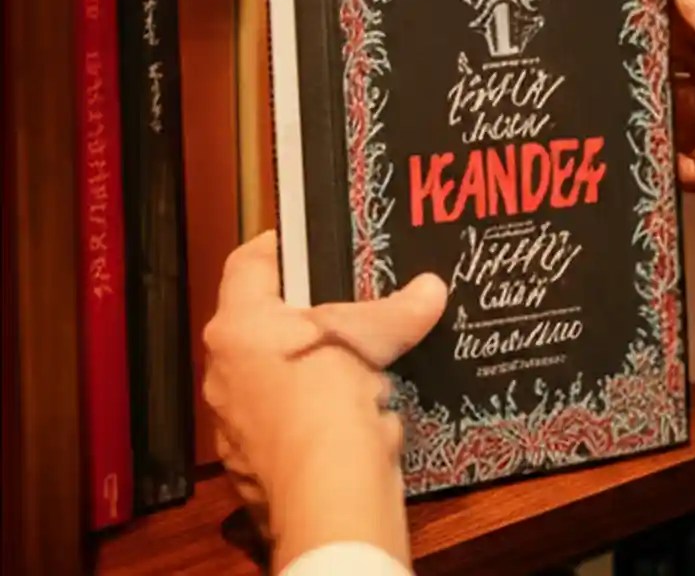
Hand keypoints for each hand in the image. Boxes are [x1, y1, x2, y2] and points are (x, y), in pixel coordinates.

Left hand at [203, 231, 446, 567]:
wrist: (325, 489)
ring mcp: (234, 423)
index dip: (277, 247)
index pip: (246, 265)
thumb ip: (399, 310)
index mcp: (238, 327)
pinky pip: (288, 429)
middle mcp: (224, 371)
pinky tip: (353, 420)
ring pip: (276, 381)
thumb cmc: (329, 395)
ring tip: (359, 368)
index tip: (306, 243)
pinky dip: (316, 421)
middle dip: (305, 318)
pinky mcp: (253, 465)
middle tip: (348, 307)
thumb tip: (431, 289)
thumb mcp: (372, 338)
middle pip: (263, 327)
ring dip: (312, 374)